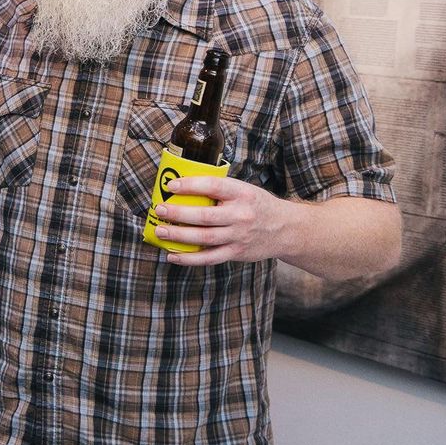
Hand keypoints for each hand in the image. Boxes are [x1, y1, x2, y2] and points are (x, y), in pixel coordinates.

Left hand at [150, 176, 294, 266]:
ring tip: (161, 231)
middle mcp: (241, 215)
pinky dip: (189, 259)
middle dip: (178, 213)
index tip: (171, 186)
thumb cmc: (256, 205)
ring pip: (205, 238)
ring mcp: (239, 236)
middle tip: (159, 210)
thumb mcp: (244, 189)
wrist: (286, 229)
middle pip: (205, 216)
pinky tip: (172, 256)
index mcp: (242, 194)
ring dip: (179, 236)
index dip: (191, 185)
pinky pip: (210, 258)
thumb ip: (219, 189)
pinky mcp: (237, 253)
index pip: (214, 187)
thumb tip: (181, 185)